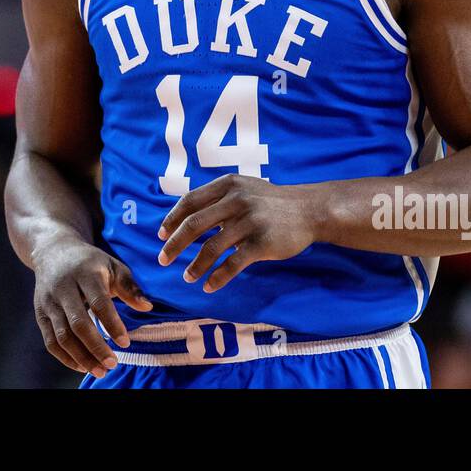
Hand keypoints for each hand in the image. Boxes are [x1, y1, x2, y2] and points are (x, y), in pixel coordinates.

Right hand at [32, 236, 152, 377]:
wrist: (53, 251)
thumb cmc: (90, 262)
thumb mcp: (112, 266)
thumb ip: (129, 287)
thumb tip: (148, 307)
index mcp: (85, 273)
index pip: (99, 303)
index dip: (112, 325)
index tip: (126, 343)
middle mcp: (63, 287)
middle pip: (78, 323)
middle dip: (96, 347)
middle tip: (113, 364)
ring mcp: (49, 301)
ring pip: (62, 336)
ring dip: (81, 357)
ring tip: (100, 371)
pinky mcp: (40, 313)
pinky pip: (50, 341)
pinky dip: (65, 357)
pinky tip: (82, 366)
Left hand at [157, 175, 322, 291]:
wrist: (309, 210)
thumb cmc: (270, 202)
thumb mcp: (243, 188)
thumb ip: (217, 198)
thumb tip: (184, 217)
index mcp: (227, 185)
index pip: (190, 201)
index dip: (172, 219)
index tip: (161, 235)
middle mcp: (236, 200)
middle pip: (194, 224)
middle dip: (174, 244)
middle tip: (162, 259)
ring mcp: (249, 221)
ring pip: (212, 247)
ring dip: (195, 265)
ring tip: (186, 277)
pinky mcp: (262, 243)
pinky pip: (233, 264)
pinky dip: (217, 277)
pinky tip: (209, 286)